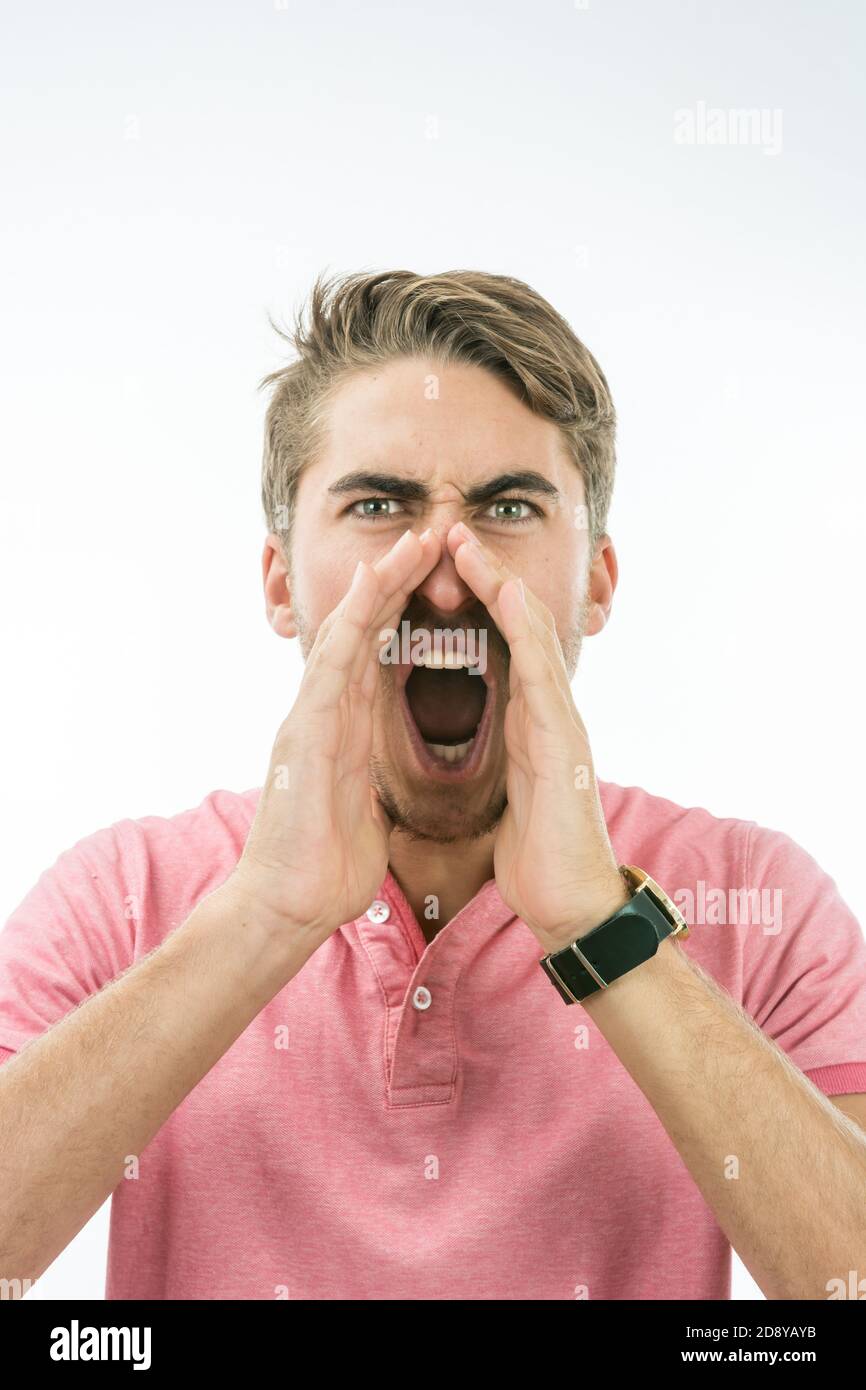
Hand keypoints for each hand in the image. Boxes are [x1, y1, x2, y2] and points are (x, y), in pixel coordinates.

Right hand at [231, 527, 440, 948]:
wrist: (288, 904)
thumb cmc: (324, 864)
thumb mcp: (358, 808)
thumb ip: (361, 780)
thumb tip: (368, 779)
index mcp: (343, 728)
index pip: (375, 654)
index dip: (402, 610)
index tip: (435, 574)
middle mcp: (324, 712)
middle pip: (361, 631)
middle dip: (393, 582)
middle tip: (428, 537)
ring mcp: (309, 718)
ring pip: (344, 635)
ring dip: (376, 587)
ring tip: (408, 545)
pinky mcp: (304, 735)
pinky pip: (331, 668)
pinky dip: (350, 625)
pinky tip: (369, 590)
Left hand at [448, 523, 629, 954]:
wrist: (572, 906)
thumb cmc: (539, 858)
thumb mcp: (509, 796)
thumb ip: (504, 760)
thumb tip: (489, 746)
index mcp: (528, 723)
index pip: (498, 645)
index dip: (473, 602)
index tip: (436, 568)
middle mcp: (547, 710)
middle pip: (515, 623)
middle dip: (484, 574)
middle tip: (449, 532)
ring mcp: (560, 719)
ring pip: (530, 632)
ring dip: (499, 582)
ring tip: (467, 543)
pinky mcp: (563, 738)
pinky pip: (540, 669)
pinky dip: (523, 626)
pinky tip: (505, 594)